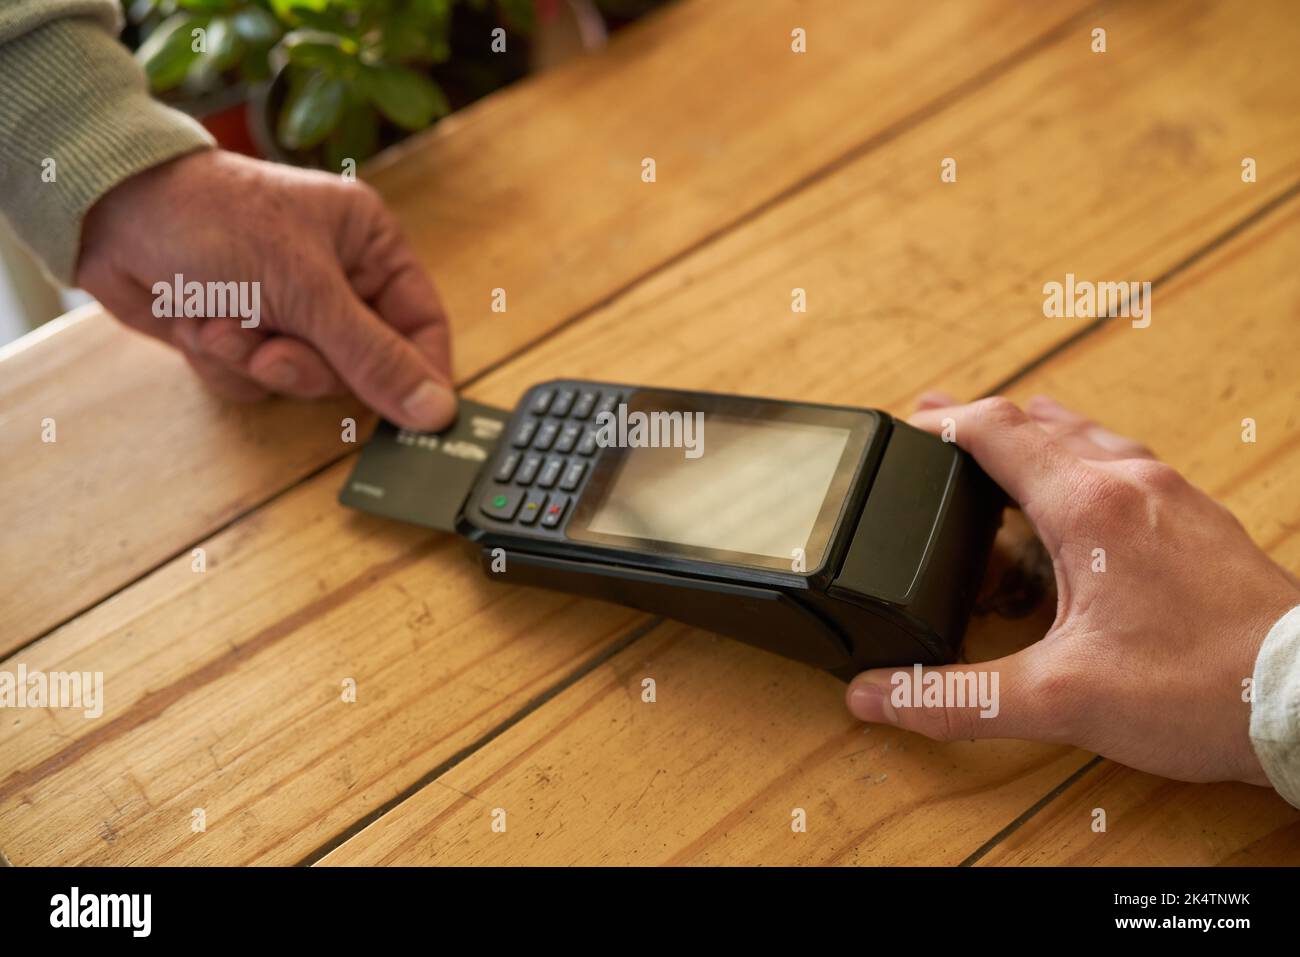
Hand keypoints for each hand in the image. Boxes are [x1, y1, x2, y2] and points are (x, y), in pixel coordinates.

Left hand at [77, 149, 455, 430]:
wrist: (110, 214)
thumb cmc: (216, 222)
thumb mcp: (310, 291)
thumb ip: (375, 358)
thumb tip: (437, 411)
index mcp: (368, 246)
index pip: (421, 325)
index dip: (417, 374)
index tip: (416, 419)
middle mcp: (335, 278)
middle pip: (358, 365)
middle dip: (306, 364)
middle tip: (273, 351)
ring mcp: (287, 308)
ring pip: (303, 379)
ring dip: (256, 361)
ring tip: (221, 323)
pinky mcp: (243, 332)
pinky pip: (255, 381)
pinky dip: (224, 362)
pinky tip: (196, 321)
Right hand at [845, 393, 1299, 785]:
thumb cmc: (1201, 689)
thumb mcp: (1061, 699)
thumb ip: (959, 698)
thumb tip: (877, 696)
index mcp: (1089, 506)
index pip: (998, 434)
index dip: (945, 423)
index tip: (908, 423)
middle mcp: (1132, 483)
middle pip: (1041, 422)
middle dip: (981, 419)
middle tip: (937, 418)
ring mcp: (1173, 496)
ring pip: (1091, 436)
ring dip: (1038, 429)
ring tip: (1006, 432)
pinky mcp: (1201, 521)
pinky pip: (1129, 462)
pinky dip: (1086, 454)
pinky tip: (1089, 482)